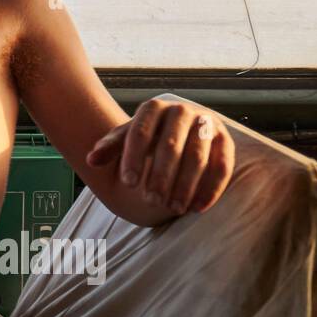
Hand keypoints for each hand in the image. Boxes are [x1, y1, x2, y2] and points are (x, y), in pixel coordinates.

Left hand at [85, 96, 235, 217]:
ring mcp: (206, 123)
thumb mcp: (125, 140)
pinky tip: (197, 208)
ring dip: (185, 185)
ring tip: (172, 208)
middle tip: (150, 201)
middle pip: (171, 146)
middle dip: (160, 176)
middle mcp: (182, 111)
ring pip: (197, 156)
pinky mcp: (225, 140)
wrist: (180, 129)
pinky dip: (211, 188)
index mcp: (153, 108)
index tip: (127, 184)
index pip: (140, 133)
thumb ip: (109, 148)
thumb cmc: (146, 138)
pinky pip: (222, 165)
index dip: (133, 158)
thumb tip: (91, 160)